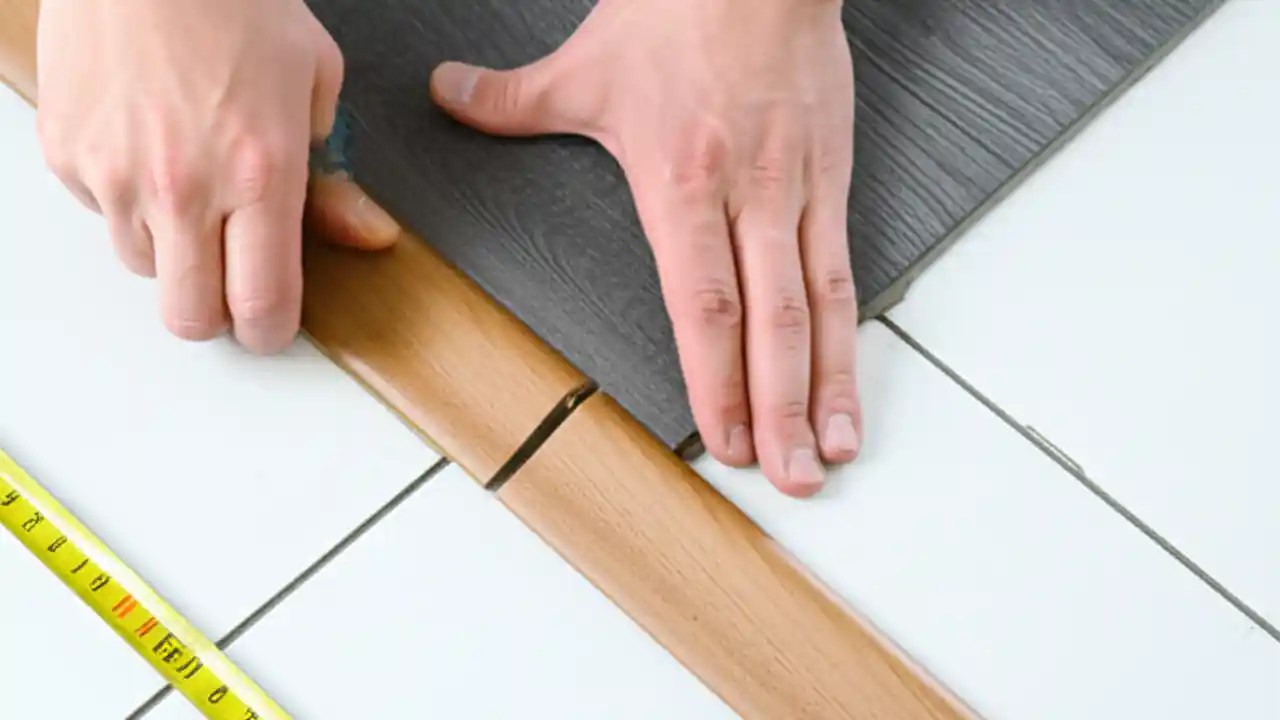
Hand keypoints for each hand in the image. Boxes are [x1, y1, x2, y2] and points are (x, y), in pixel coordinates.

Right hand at [36, 0, 400, 353]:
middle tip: (230, 277)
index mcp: (260, 173)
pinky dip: (127, 202)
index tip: (274, 326)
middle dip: (217, 312)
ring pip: (143, 270)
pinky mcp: (67, 157)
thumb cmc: (232, 1)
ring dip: (171, 251)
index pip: (264, 305)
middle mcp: (183, 188)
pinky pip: (102, 215)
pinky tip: (148, 148)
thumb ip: (332, 175)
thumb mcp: (313, 82)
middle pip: (190, 317)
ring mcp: (116, 176)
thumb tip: (363, 234)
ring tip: (191, 188)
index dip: (273, 332)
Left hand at [432, 0, 859, 495]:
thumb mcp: (585, 63)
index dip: (715, 375)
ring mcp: (799, 190)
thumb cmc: (678, 10)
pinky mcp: (835, 176)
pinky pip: (845, 268)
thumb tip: (447, 96)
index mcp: (681, 180)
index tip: (721, 437)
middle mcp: (748, 197)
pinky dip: (850, 334)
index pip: (702, 299)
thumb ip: (512, 98)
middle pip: (767, 319)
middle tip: (785, 477)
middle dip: (777, 406)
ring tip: (829, 452)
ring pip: (817, 305)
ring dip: (825, 387)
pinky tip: (850, 382)